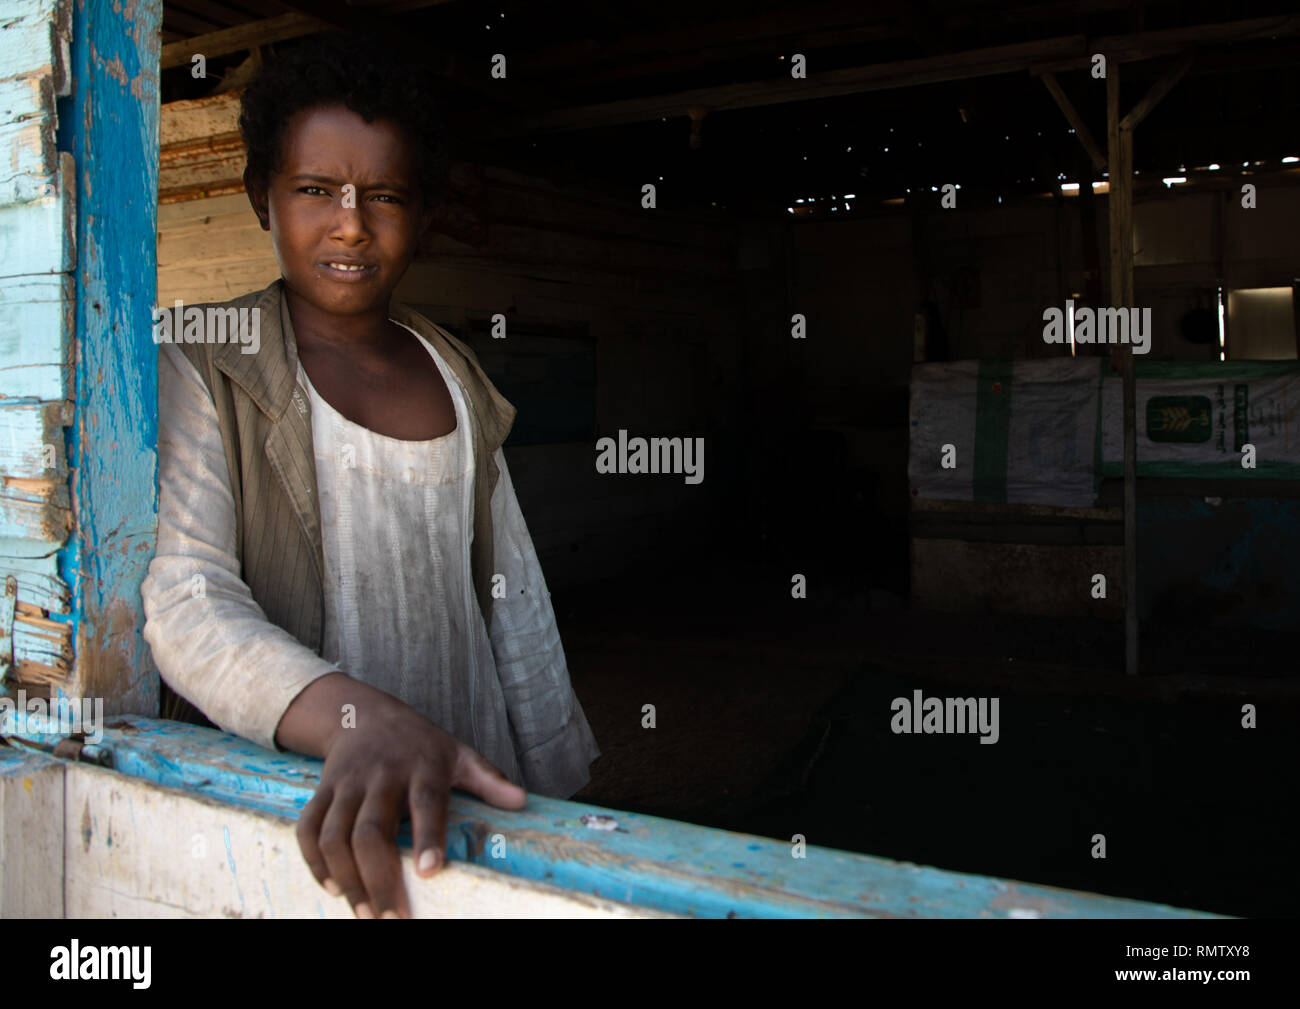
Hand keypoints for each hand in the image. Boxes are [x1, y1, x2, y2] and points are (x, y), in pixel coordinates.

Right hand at [294, 699, 526, 917]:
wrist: (364, 714)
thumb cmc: (420, 744)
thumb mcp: (458, 754)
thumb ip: (488, 779)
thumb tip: (521, 802)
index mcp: (422, 766)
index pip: (426, 802)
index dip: (428, 835)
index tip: (431, 871)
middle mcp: (381, 775)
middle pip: (371, 831)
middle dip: (379, 879)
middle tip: (391, 918)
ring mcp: (348, 783)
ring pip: (335, 834)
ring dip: (346, 878)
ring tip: (364, 914)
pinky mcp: (322, 790)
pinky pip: (308, 828)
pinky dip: (314, 861)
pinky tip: (332, 888)